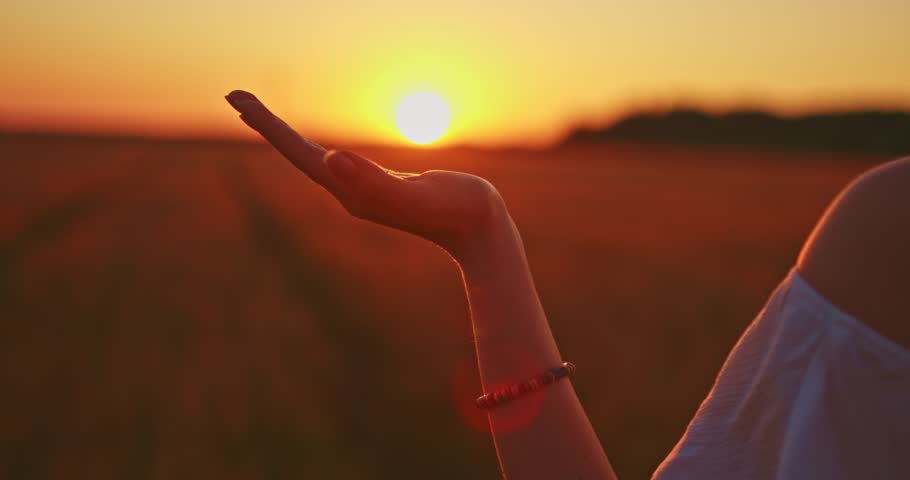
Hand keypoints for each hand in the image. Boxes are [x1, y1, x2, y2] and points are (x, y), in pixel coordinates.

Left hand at [225, 90, 509, 259]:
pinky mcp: (381, 189)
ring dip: (286, 137)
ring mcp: (365, 193)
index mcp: (351, 191)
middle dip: (267, 125)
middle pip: (298, 154)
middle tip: (235, 95)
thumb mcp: (416, 194)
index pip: (299, 153)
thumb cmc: (456, 211)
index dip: (268, 125)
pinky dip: (318, 148)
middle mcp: (350, 193)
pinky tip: (321, 150)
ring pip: (315, 158)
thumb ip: (373, 182)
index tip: (237, 98)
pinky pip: (340, 164)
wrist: (481, 232)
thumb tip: (332, 158)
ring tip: (261, 116)